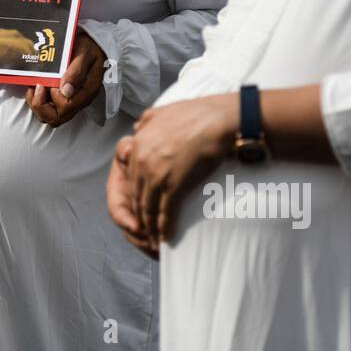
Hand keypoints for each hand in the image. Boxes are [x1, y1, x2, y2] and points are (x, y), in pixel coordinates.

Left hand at [26, 32, 105, 126]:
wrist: (92, 45)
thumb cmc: (89, 47)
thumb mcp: (85, 53)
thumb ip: (76, 72)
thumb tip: (66, 91)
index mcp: (87, 90)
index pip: (67, 106)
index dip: (53, 96)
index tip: (47, 81)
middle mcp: (79, 100)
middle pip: (56, 118)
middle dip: (40, 105)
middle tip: (38, 86)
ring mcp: (71, 101)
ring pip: (50, 116)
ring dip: (37, 104)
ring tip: (35, 86)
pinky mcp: (63, 99)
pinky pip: (47, 110)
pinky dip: (37, 100)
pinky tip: (36, 86)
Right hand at [106, 137, 155, 257]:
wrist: (170, 151)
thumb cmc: (149, 149)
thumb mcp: (135, 145)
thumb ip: (126, 148)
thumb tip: (126, 153)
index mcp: (119, 188)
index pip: (116, 208)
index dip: (124, 220)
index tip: (135, 227)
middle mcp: (128, 203)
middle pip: (129, 228)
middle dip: (140, 239)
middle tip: (154, 245)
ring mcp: (140, 213)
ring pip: (140, 237)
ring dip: (148, 245)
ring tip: (161, 251)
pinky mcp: (155, 220)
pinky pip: (152, 236)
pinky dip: (157, 244)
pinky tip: (164, 251)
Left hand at [109, 93, 237, 251]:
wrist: (218, 120)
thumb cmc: (197, 113)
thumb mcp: (162, 111)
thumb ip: (145, 122)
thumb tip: (137, 129)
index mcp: (139, 144)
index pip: (132, 178)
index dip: (136, 195)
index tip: (140, 207)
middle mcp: (142, 161)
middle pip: (137, 195)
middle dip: (140, 214)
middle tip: (143, 229)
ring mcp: (156, 174)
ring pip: (148, 207)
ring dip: (149, 226)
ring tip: (152, 240)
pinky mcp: (174, 186)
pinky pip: (164, 212)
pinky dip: (164, 228)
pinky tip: (165, 239)